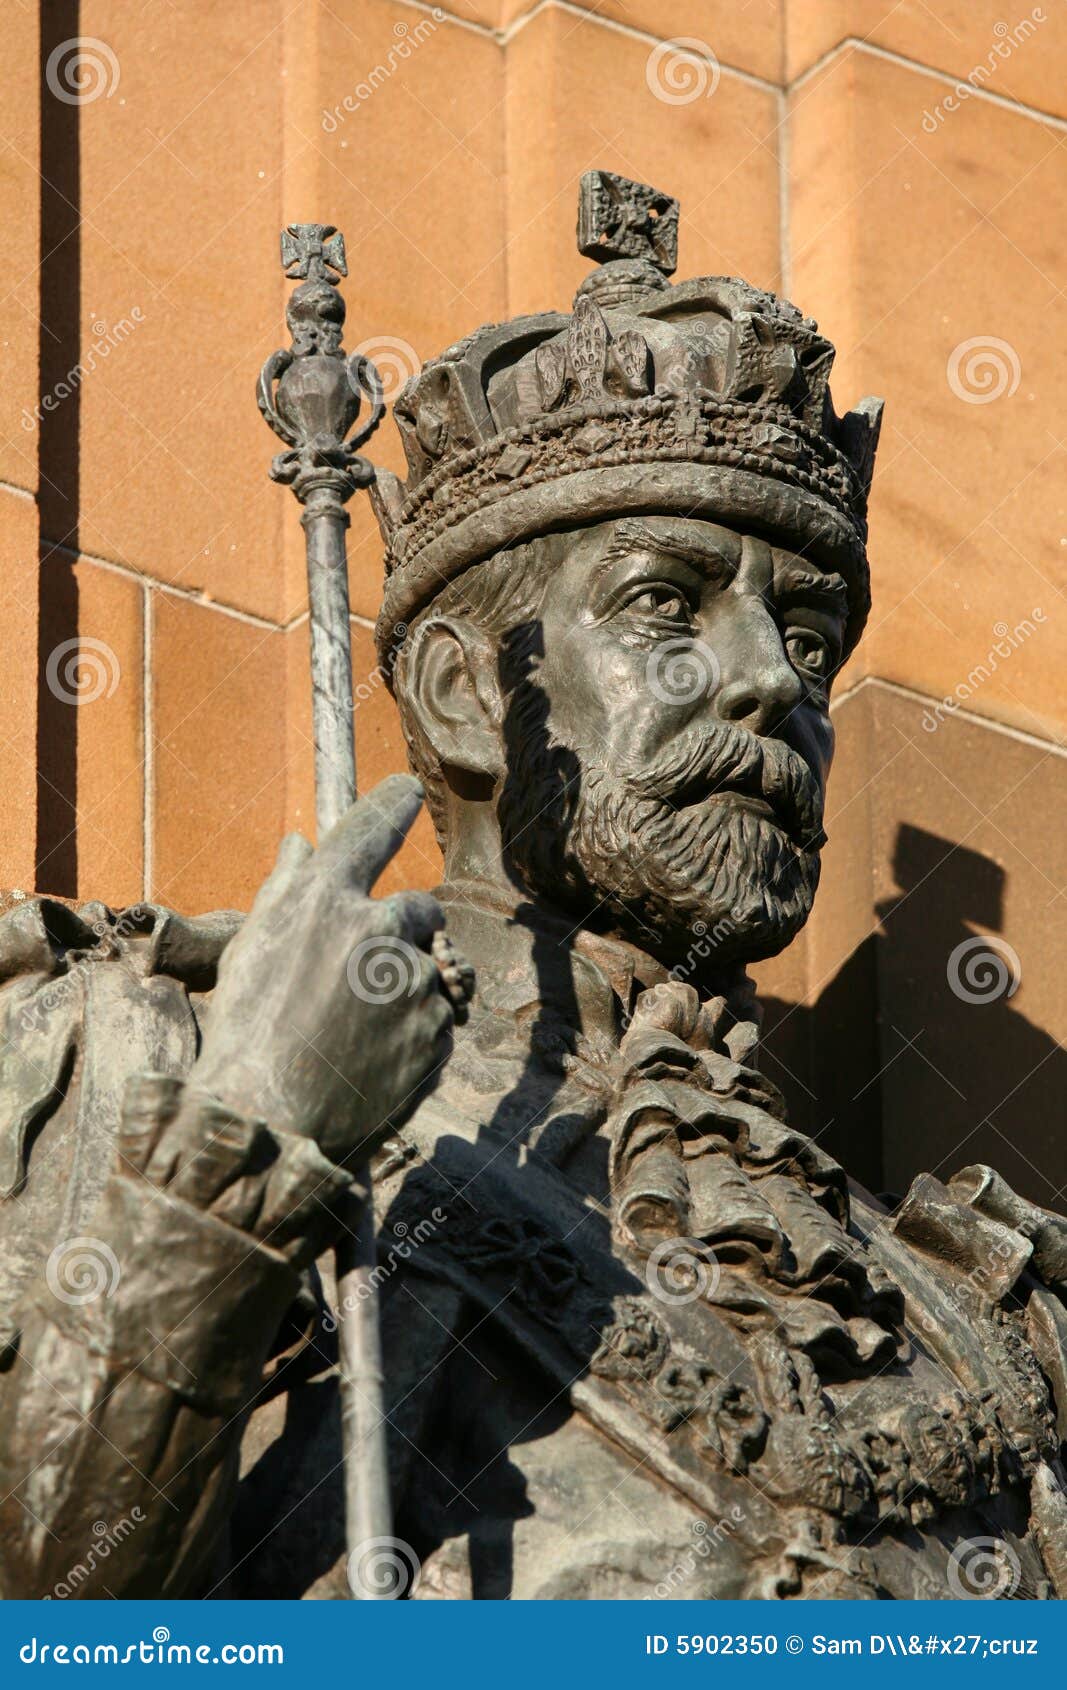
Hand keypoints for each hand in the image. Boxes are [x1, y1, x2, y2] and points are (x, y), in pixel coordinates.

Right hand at [192, 775, 460, 1164]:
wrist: (269, 1121)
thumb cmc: (246, 1032)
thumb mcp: (252, 949)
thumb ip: (284, 890)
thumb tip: (300, 843)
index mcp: (325, 900)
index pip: (370, 829)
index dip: (392, 802)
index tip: (408, 789)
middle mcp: (378, 929)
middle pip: (418, 907)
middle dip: (402, 930)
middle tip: (359, 973)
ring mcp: (415, 981)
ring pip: (427, 968)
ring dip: (404, 988)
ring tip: (353, 1031)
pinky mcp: (438, 1030)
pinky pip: (437, 1017)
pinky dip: (415, 1031)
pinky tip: (372, 1058)